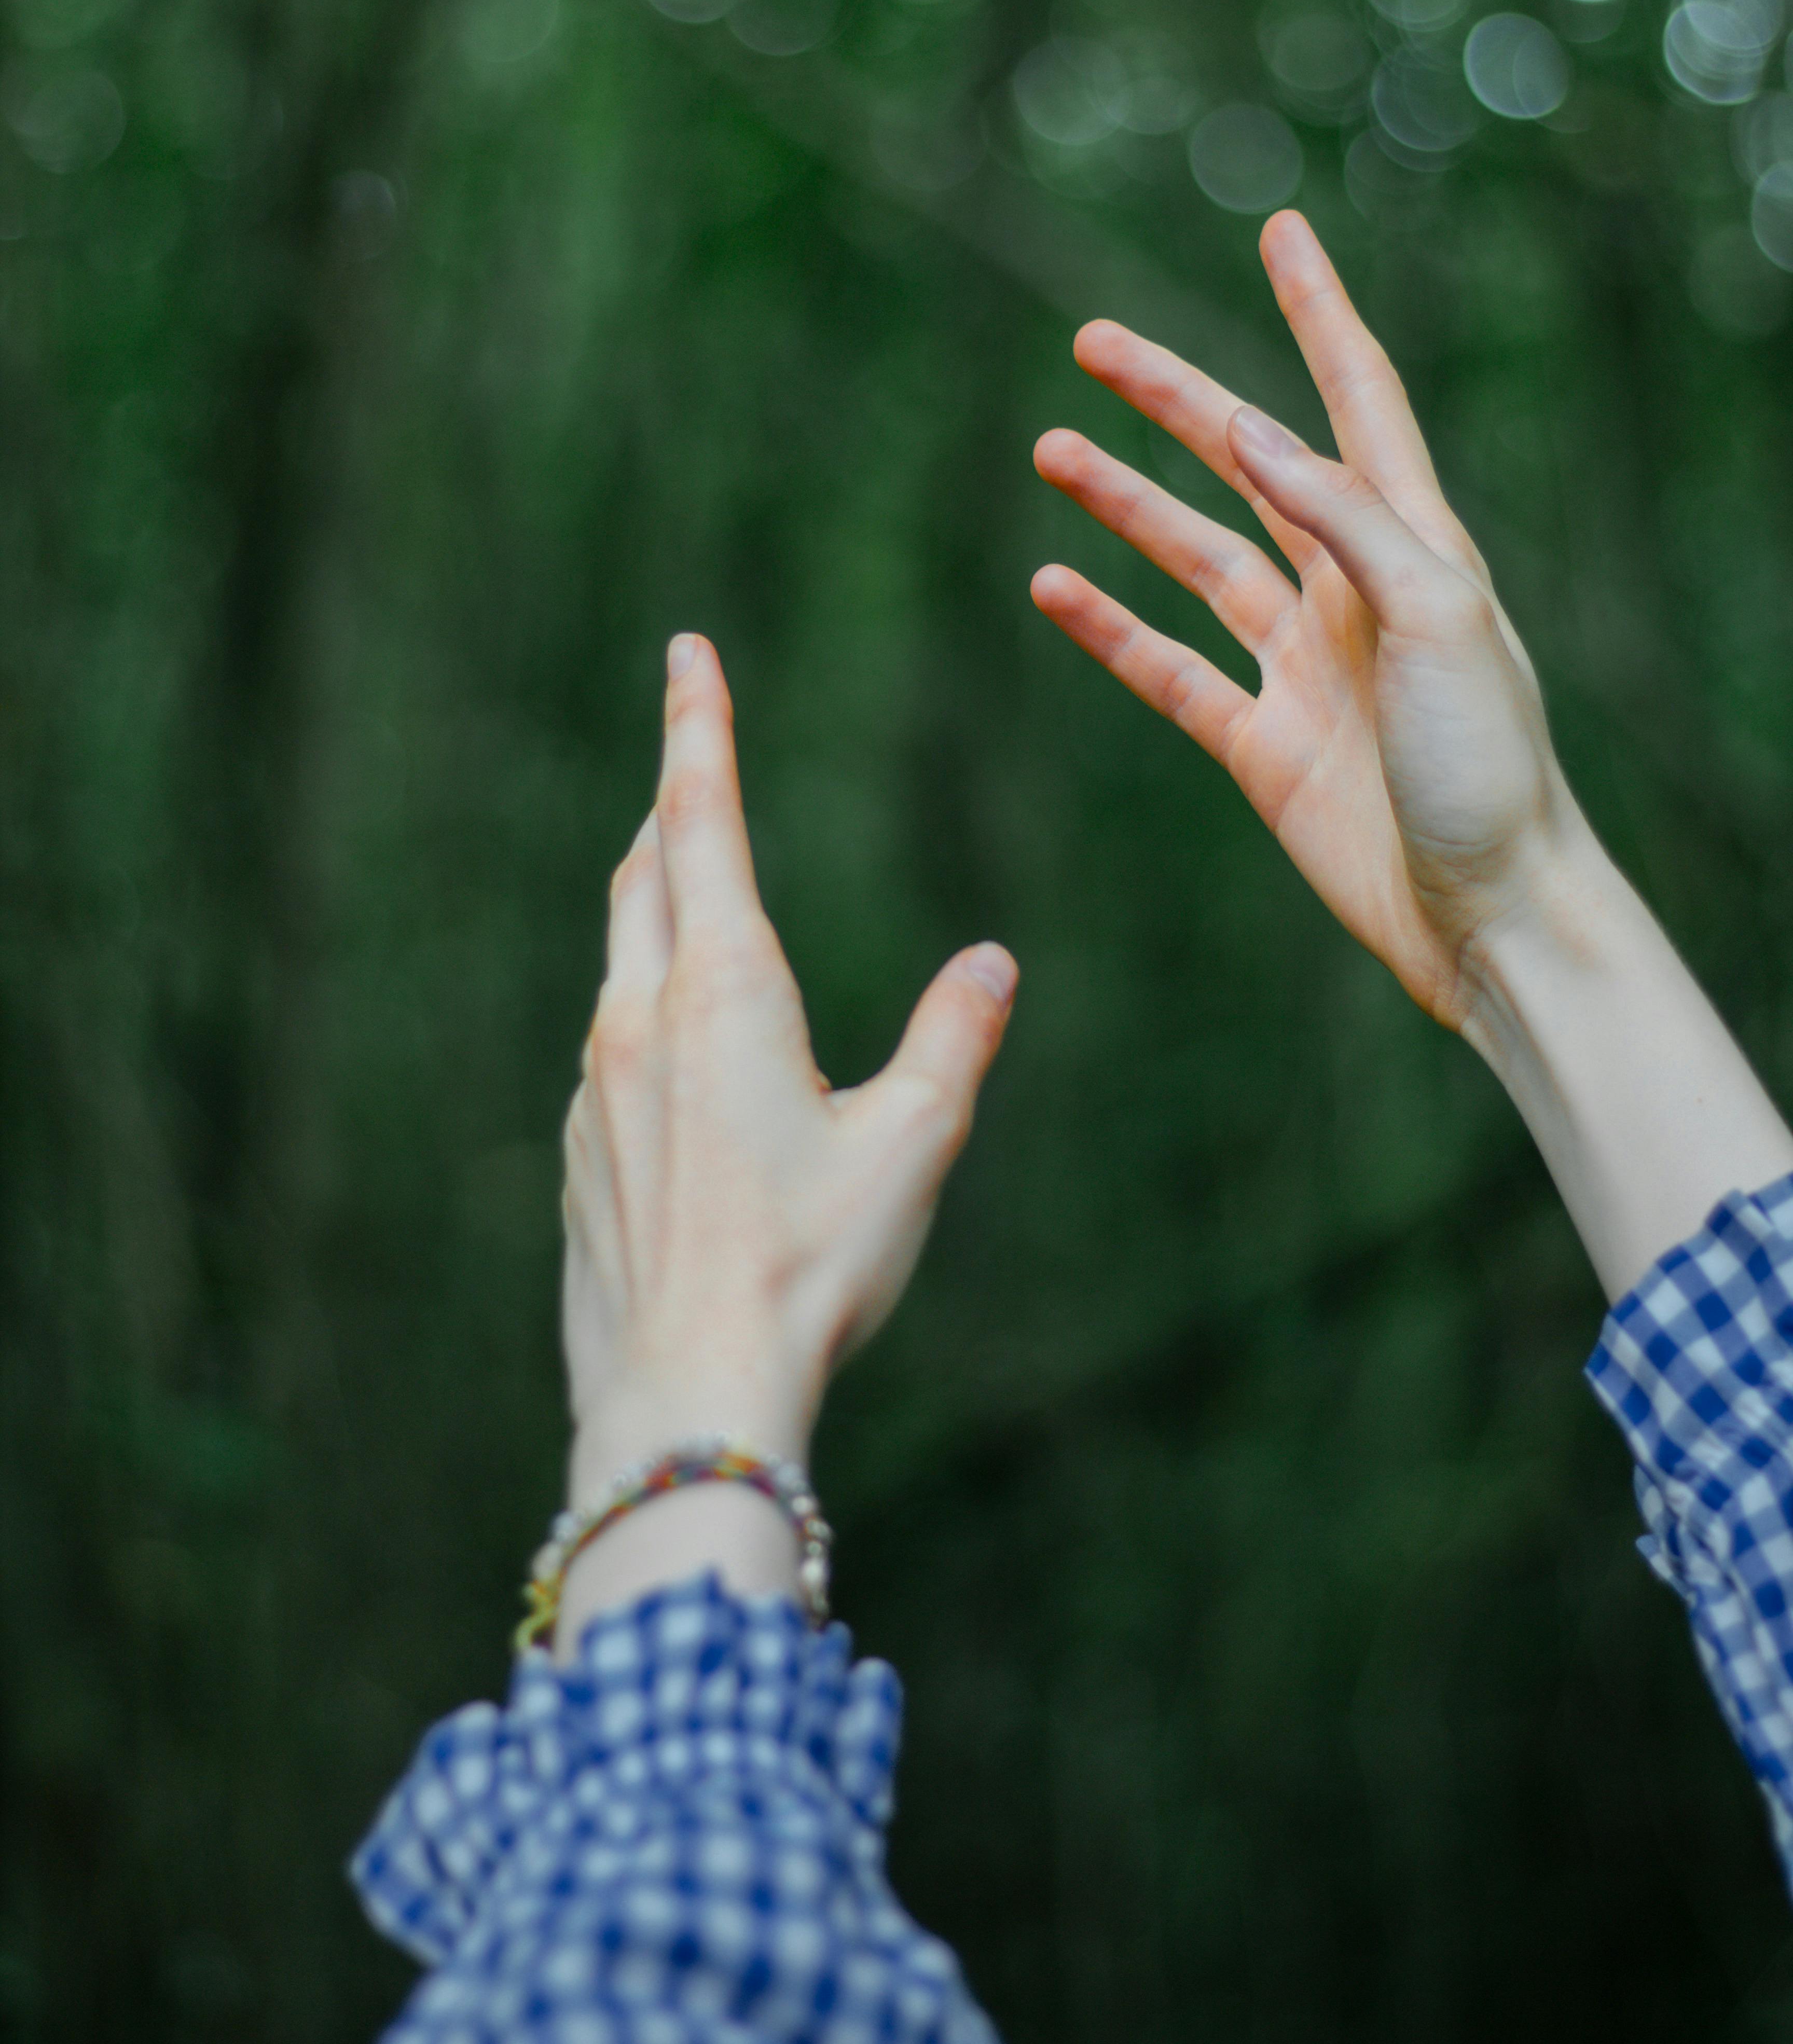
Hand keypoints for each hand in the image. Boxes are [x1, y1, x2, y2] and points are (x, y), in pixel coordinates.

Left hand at [557, 632, 1015, 1622]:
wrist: (686, 1392)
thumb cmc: (810, 1268)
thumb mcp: (913, 1146)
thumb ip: (953, 1040)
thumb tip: (989, 964)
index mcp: (724, 992)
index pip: (701, 819)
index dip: (698, 726)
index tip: (686, 651)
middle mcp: (640, 1020)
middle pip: (643, 873)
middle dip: (670, 805)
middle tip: (690, 757)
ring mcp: (595, 1090)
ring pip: (620, 957)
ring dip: (654, 905)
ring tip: (687, 889)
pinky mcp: (579, 1155)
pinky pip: (609, 1046)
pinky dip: (645, 1007)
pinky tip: (681, 1056)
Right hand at [1030, 210, 1586, 1031]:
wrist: (1491, 915)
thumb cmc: (1491, 764)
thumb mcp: (1436, 615)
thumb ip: (1344, 519)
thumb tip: (1253, 431)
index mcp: (1412, 544)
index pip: (1356, 398)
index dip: (1318, 312)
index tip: (1283, 232)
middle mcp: (1352, 591)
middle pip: (1248, 465)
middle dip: (1174, 399)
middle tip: (1094, 340)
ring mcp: (1302, 669)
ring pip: (1195, 558)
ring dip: (1126, 502)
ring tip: (1051, 449)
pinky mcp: (1262, 745)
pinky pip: (1169, 668)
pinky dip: (1110, 627)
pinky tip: (1052, 588)